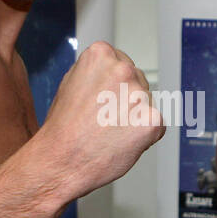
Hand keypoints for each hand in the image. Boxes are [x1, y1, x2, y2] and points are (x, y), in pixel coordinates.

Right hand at [36, 41, 164, 200]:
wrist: (60, 162)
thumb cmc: (63, 129)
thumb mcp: (70, 84)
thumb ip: (95, 72)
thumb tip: (111, 69)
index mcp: (101, 55)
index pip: (122, 63)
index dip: (112, 86)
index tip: (101, 100)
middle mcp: (122, 69)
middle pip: (138, 81)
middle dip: (126, 101)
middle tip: (104, 120)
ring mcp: (138, 94)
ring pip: (146, 105)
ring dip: (135, 119)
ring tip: (109, 133)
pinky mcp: (151, 120)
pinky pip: (156, 127)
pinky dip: (144, 138)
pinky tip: (121, 143)